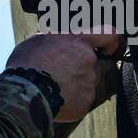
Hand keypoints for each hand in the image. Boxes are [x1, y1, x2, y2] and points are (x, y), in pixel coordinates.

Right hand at [6, 31, 123, 121]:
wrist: (26, 93)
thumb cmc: (27, 65)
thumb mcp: (37, 41)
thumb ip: (55, 40)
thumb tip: (55, 41)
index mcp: (78, 41)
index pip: (108, 35)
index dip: (110, 42)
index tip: (108, 49)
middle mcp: (89, 60)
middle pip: (93, 64)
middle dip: (80, 69)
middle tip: (59, 75)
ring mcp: (89, 82)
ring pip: (87, 83)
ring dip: (75, 85)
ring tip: (53, 89)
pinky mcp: (86, 101)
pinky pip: (82, 100)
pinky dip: (72, 101)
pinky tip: (56, 100)